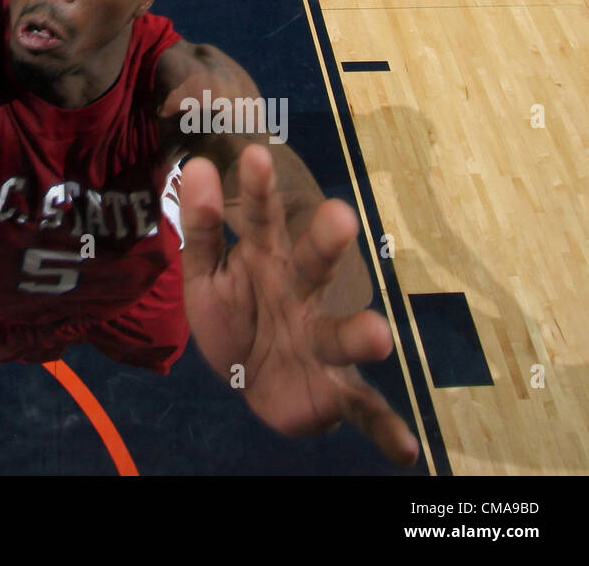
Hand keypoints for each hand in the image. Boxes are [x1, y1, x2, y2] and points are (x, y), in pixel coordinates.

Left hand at [180, 145, 419, 466]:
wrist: (252, 383)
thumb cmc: (236, 315)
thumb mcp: (205, 275)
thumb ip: (201, 226)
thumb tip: (196, 164)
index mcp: (268, 260)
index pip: (261, 218)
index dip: (257, 189)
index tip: (255, 154)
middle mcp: (301, 293)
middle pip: (313, 265)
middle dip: (326, 243)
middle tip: (340, 216)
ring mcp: (320, 342)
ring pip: (340, 334)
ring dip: (359, 334)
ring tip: (379, 335)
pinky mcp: (334, 391)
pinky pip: (362, 408)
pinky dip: (385, 428)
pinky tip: (407, 449)